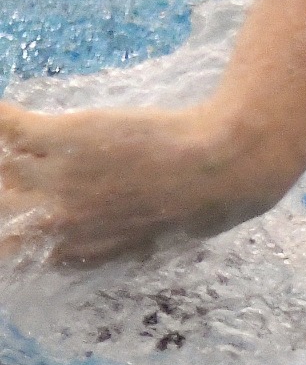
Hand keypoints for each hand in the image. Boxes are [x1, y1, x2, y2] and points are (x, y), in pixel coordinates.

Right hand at [0, 102, 294, 265]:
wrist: (223, 171)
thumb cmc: (204, 204)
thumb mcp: (156, 239)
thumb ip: (122, 242)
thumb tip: (124, 240)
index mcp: (81, 252)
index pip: (20, 250)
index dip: (15, 231)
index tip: (17, 219)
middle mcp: (58, 221)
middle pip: (0, 211)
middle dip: (0, 198)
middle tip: (4, 182)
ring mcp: (57, 179)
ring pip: (0, 167)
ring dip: (2, 157)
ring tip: (8, 145)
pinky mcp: (64, 138)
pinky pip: (10, 127)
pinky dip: (1, 117)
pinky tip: (2, 112)